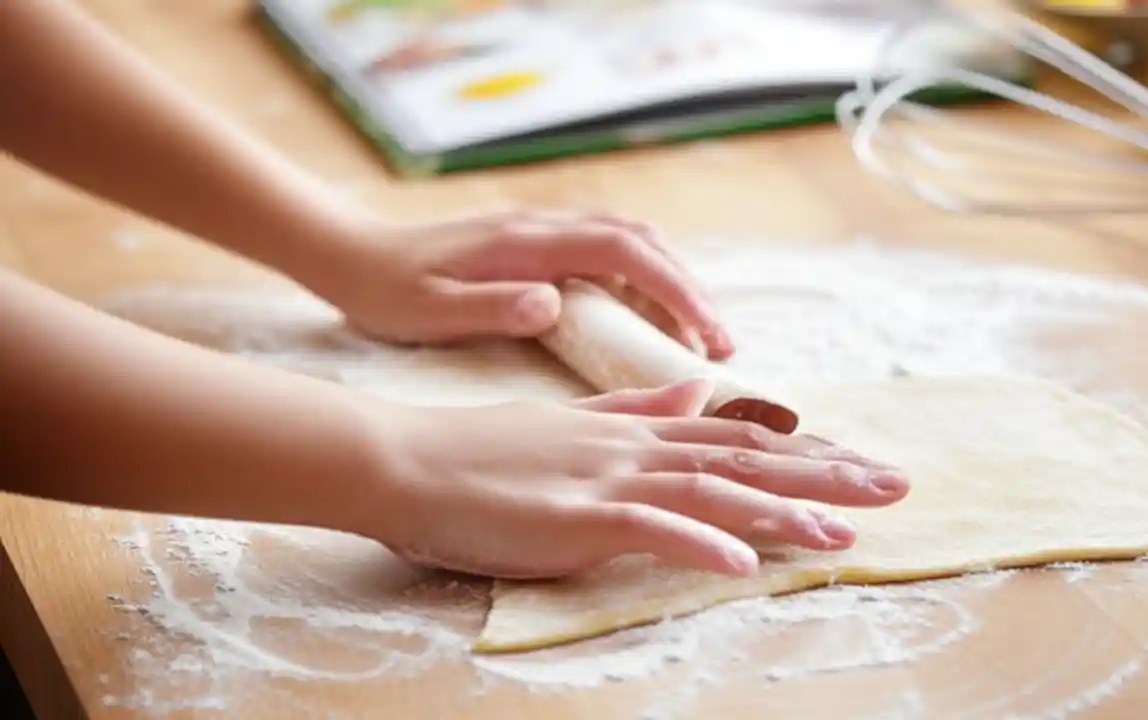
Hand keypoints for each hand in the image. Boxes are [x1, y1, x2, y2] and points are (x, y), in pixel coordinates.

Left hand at [317, 210, 734, 358]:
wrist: (350, 254)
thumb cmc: (386, 290)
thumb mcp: (428, 310)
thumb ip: (488, 307)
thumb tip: (552, 304)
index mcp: (528, 244)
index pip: (624, 253)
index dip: (674, 290)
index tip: (706, 334)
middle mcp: (544, 229)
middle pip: (642, 242)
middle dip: (689, 289)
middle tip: (721, 343)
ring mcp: (542, 234)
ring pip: (630, 244)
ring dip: (671, 283)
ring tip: (696, 337)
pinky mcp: (537, 247)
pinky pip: (607, 255)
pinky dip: (642, 281)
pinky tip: (646, 320)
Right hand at [357, 380, 908, 578]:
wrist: (402, 456)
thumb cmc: (478, 451)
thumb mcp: (567, 424)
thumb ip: (634, 411)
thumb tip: (696, 394)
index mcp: (632, 435)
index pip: (734, 440)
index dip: (804, 452)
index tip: (862, 463)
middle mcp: (631, 451)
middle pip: (743, 460)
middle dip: (825, 474)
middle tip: (897, 488)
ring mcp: (604, 482)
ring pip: (710, 493)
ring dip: (782, 513)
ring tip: (845, 533)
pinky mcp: (572, 518)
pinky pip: (647, 530)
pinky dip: (698, 544)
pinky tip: (744, 564)